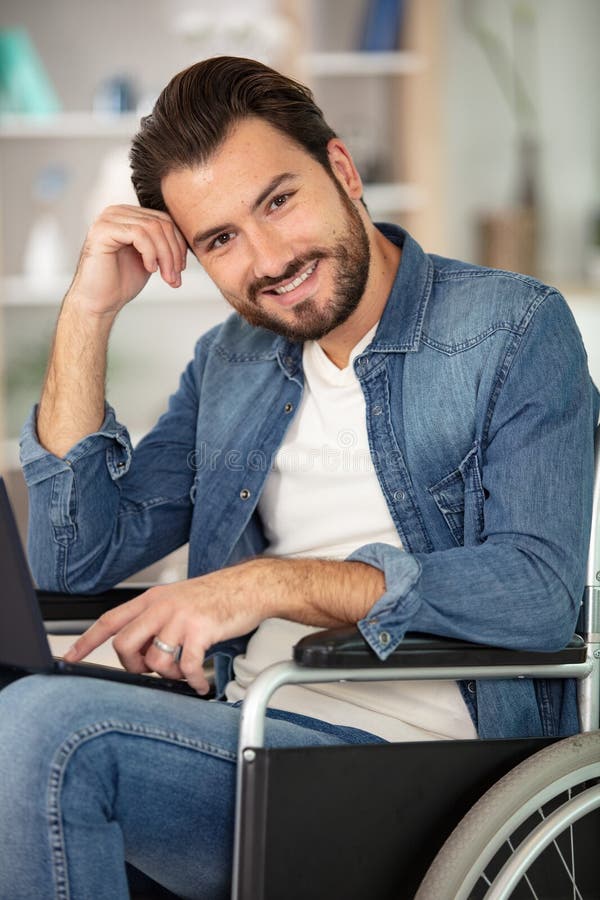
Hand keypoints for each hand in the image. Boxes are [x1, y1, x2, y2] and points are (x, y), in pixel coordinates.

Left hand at [63, 563, 270, 694]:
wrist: (250, 586)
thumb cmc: (218, 596)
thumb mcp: (178, 601)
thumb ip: (156, 621)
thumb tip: (141, 652)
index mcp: (152, 599)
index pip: (109, 620)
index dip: (86, 640)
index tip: (71, 657)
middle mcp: (161, 606)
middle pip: (125, 645)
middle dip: (134, 667)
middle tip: (151, 671)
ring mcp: (180, 617)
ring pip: (155, 660)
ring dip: (168, 675)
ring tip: (182, 672)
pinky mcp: (200, 630)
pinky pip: (186, 667)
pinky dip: (192, 681)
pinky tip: (199, 683)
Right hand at [68, 204, 187, 317]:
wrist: (99, 302)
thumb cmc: (121, 282)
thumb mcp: (151, 258)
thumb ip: (163, 243)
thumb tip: (190, 239)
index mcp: (128, 216)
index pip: (164, 220)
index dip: (178, 244)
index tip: (181, 268)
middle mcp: (117, 212)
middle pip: (160, 223)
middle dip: (173, 252)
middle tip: (174, 276)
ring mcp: (108, 219)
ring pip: (152, 228)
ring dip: (165, 256)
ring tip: (166, 276)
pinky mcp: (103, 230)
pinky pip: (138, 233)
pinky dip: (150, 253)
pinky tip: (149, 269)